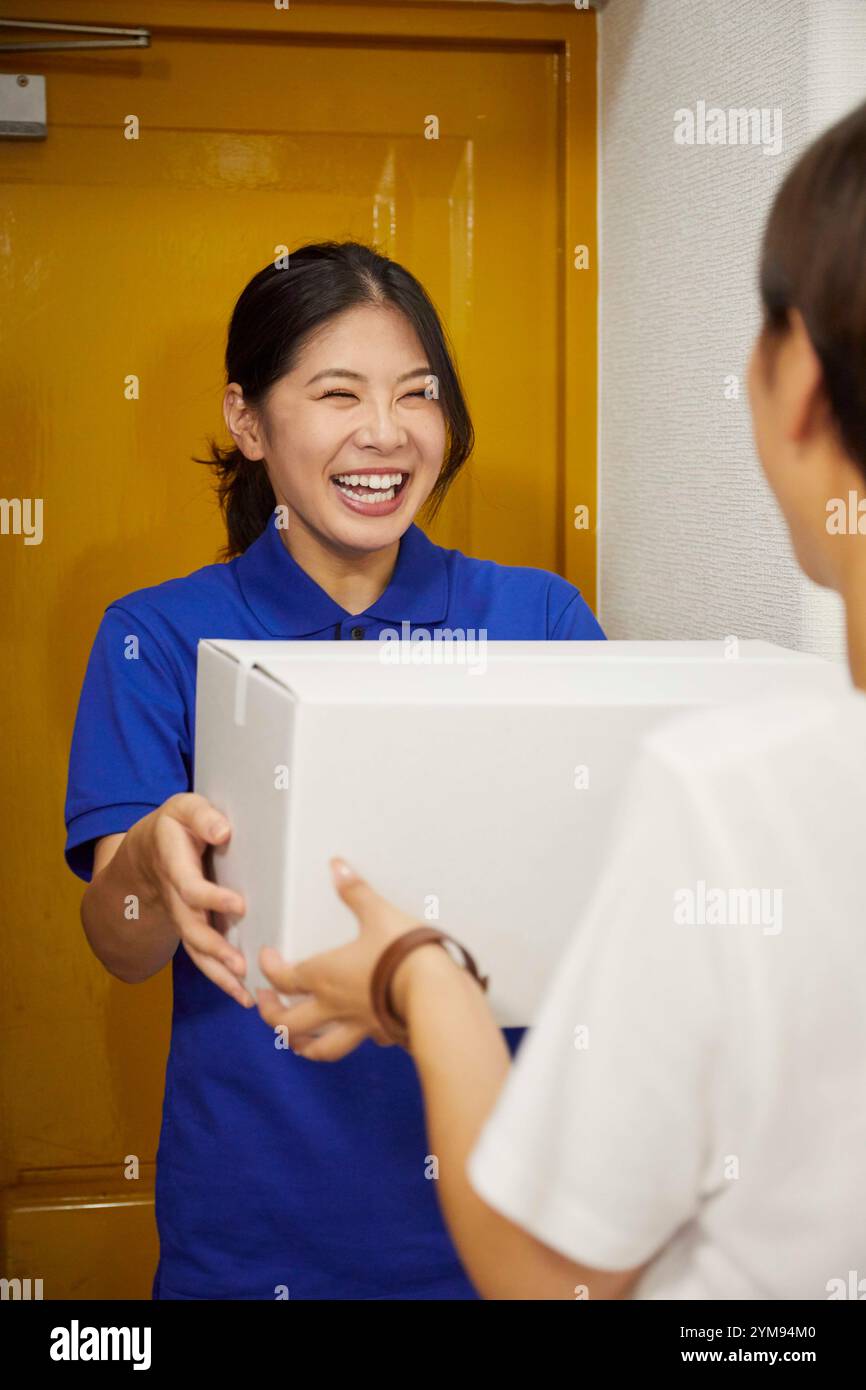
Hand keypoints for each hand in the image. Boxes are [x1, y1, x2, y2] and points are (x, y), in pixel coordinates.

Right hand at [134, 792, 251, 1005]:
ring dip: (218, 973)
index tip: (238, 905)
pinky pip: (202, 955)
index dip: (211, 897)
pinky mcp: (192, 927)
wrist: (146, 849)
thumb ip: (202, 816)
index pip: (189, 887)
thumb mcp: (184, 808)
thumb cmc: (175, 825)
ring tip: (244, 992)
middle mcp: (174, 896)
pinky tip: (242, 995)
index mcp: (173, 864)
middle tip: (240, 965)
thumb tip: (223, 831)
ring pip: (195, 950)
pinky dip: (220, 978)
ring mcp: (181, 915)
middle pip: (190, 928)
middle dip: (214, 949)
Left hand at [256, 858, 428, 1060]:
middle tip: (267, 1002)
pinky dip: (352, 1040)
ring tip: (297, 1039)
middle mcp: (333, 1006)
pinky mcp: (380, 1033)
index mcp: (324, 975)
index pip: (283, 979)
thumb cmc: (402, 951)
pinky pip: (360, 1043)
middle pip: (289, 1022)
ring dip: (302, 1044)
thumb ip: (355, 892)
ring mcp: (356, 1025)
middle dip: (271, 1014)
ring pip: (319, 1047)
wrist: (434, 990)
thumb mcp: (378, 914)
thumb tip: (337, 866)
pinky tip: (357, 1034)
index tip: (267, 959)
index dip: (269, 970)